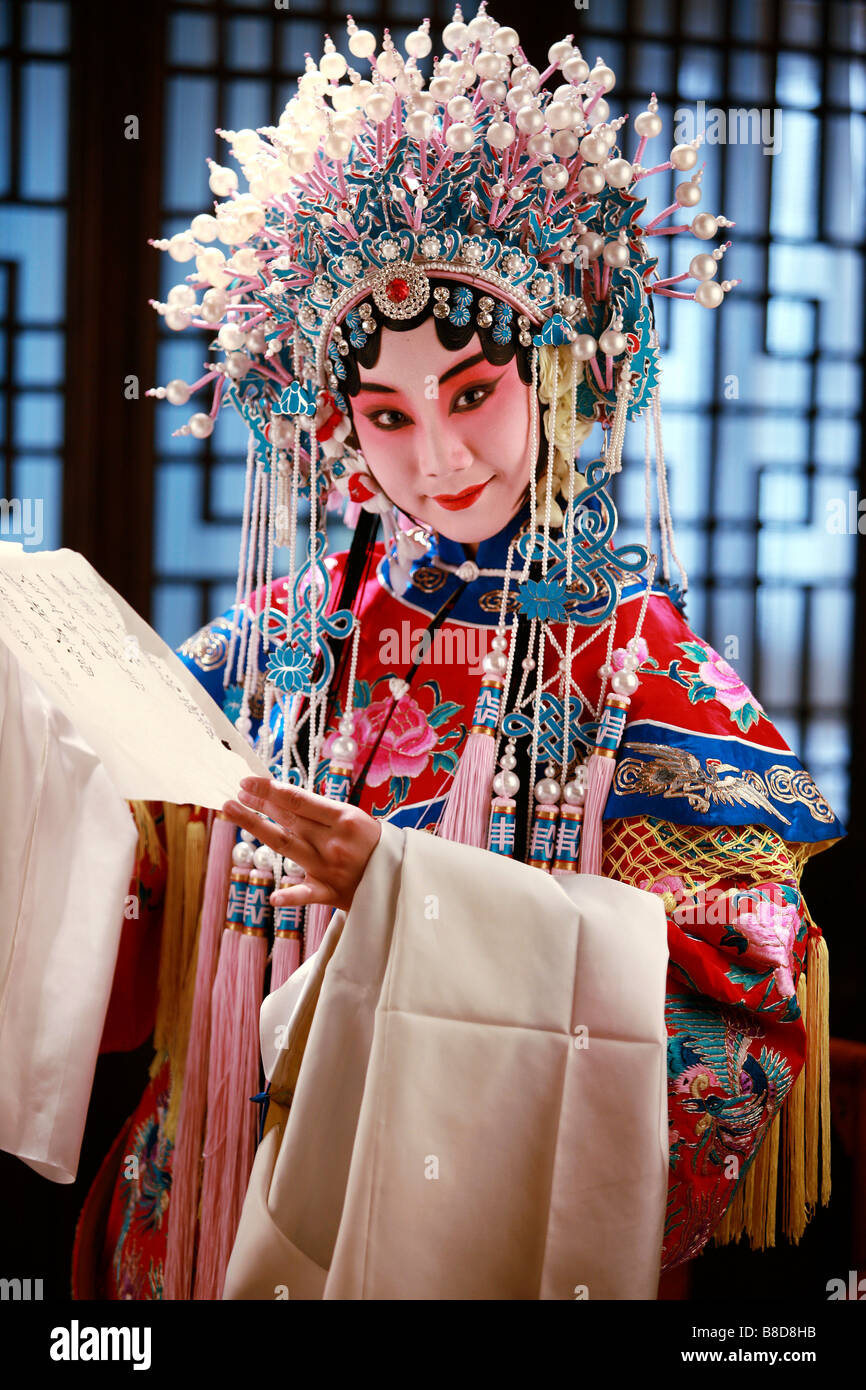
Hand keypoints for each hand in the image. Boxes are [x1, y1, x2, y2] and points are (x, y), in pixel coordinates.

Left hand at [221, 776, 381, 912]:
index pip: (298, 800)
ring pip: (286, 846)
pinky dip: (292, 897)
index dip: (269, 789)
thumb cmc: (373, 842)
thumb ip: (320, 812)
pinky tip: (272, 898)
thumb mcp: (354, 818)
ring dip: (256, 828)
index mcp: (344, 818)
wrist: (401, 876)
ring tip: (233, 812)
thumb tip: (280, 798)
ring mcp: (331, 868)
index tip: (247, 781)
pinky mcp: (331, 893)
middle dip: (258, 804)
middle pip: (288, 819)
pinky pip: (308, 895)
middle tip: (234, 793)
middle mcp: (334, 841)